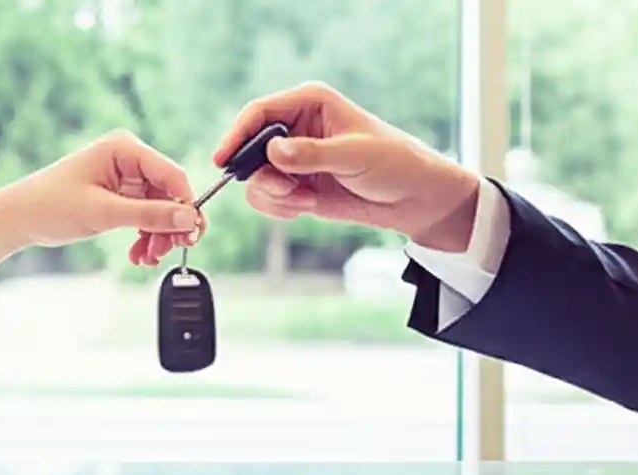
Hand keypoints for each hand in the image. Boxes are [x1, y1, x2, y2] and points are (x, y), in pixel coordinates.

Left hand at [11, 129, 201, 257]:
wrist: (21, 218)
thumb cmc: (52, 205)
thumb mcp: (104, 212)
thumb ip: (149, 215)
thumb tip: (188, 218)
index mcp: (124, 148)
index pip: (171, 174)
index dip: (186, 205)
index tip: (190, 235)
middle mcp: (128, 158)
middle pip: (169, 193)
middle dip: (170, 226)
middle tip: (169, 251)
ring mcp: (125, 177)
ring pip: (160, 209)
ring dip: (158, 236)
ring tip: (147, 258)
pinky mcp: (120, 195)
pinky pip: (145, 216)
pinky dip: (145, 236)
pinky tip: (139, 254)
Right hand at [211, 82, 479, 252]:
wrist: (414, 198)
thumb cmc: (394, 163)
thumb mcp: (355, 155)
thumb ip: (312, 154)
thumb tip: (273, 151)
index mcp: (310, 102)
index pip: (260, 113)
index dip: (237, 134)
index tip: (223, 160)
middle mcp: (296, 128)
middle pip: (250, 148)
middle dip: (261, 175)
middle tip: (286, 191)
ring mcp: (294, 159)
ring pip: (256, 178)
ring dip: (275, 196)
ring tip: (306, 201)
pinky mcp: (297, 185)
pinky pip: (269, 198)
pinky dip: (281, 208)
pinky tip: (308, 206)